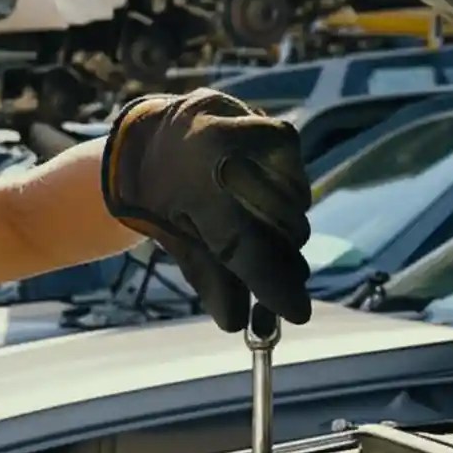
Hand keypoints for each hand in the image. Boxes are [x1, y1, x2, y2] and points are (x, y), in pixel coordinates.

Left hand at [101, 87, 312, 331]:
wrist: (155, 136)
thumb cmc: (162, 197)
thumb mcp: (175, 239)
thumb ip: (208, 278)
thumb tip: (239, 324)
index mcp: (195, 185)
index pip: (246, 245)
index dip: (275, 285)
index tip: (297, 314)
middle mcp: (229, 152)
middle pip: (282, 231)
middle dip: (279, 262)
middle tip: (269, 282)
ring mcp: (256, 134)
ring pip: (295, 208)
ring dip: (281, 231)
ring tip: (250, 229)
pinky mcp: (276, 128)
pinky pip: (296, 184)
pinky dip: (283, 201)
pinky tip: (257, 200)